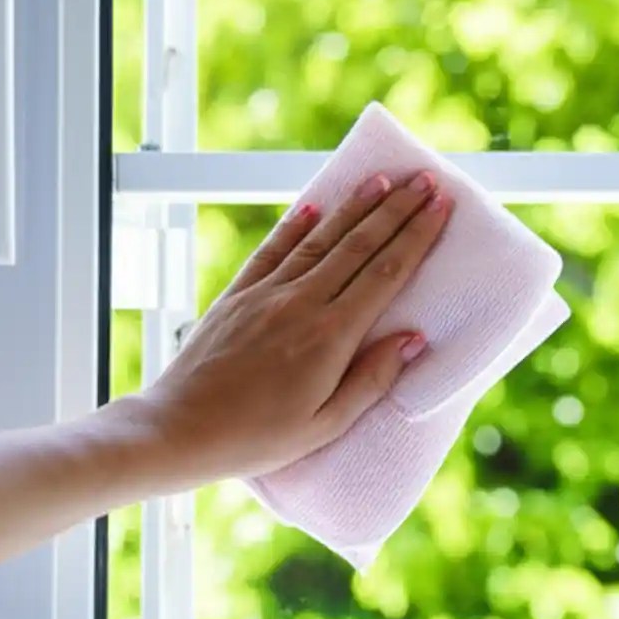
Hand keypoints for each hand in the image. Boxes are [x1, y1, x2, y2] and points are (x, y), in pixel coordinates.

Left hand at [121, 171, 452, 488]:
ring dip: (354, 206)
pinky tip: (313, 208)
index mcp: (331, 336)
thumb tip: (414, 339)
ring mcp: (266, 294)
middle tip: (424, 180)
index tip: (440, 207)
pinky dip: (295, 225)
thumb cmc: (256, 438)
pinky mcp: (237, 295)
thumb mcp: (326, 425)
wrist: (178, 430)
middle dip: (397, 208)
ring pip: (320, 238)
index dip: (417, 236)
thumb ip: (372, 379)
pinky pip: (273, 250)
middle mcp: (301, 303)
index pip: (386, 273)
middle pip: (359, 244)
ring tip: (380, 180)